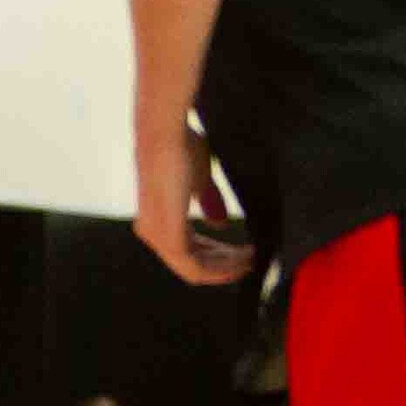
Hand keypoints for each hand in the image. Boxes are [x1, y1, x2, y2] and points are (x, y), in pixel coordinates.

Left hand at [134, 123, 253, 287]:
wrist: (167, 134)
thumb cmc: (180, 146)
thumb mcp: (199, 178)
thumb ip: (207, 200)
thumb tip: (219, 222)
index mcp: (155, 219)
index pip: (188, 250)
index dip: (218, 256)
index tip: (244, 252)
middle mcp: (151, 233)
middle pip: (193, 265)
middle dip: (226, 264)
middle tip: (254, 259)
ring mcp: (158, 238)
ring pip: (197, 270)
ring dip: (228, 268)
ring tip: (253, 258)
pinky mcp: (168, 239)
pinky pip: (197, 268)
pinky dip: (222, 267)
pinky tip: (244, 256)